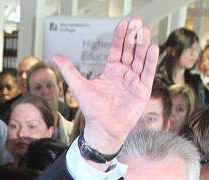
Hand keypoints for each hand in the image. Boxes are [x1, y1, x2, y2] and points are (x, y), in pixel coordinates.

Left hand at [54, 17, 157, 156]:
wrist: (102, 128)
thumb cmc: (92, 110)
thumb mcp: (79, 86)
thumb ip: (69, 70)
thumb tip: (55, 56)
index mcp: (112, 70)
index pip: (117, 49)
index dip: (120, 36)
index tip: (124, 23)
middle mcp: (124, 73)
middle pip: (131, 51)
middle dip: (134, 37)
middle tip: (137, 22)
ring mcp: (134, 81)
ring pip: (140, 59)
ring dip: (143, 45)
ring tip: (145, 31)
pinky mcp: (142, 91)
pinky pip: (148, 74)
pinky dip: (150, 61)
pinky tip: (153, 49)